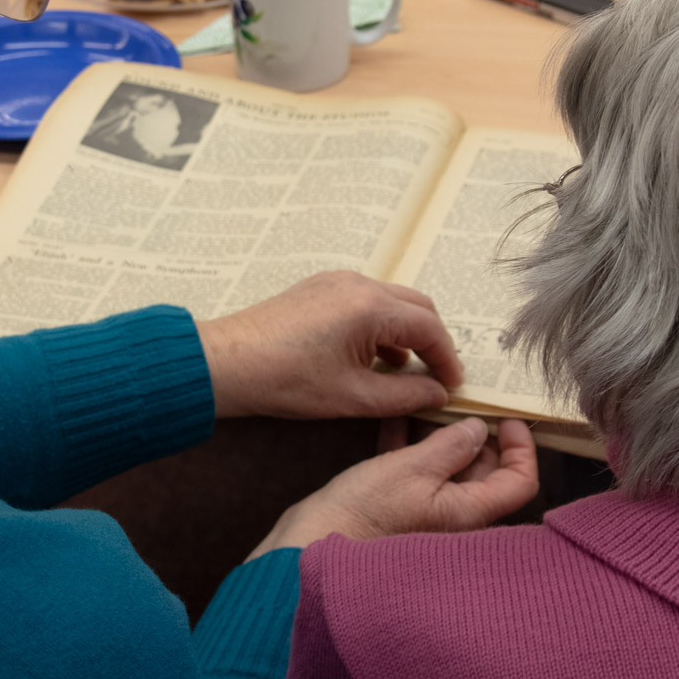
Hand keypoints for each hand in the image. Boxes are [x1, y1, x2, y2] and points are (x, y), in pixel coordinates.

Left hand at [196, 271, 462, 419]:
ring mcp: (336, 281)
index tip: (452, 386)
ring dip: (406, 334)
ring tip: (405, 373)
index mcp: (371, 307)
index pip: (430, 328)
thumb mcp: (353, 397)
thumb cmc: (285, 379)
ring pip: (392, 302)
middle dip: (432, 342)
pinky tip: (372, 359)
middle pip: (417, 307)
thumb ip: (404, 396)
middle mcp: (359, 284)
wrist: (227, 363)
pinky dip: (380, 326)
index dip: (447, 360)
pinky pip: (366, 301)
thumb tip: (436, 394)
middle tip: (436, 377)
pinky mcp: (319, 288)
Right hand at [248, 417, 539, 556]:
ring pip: (449, 466)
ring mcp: (425, 509)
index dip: (521, 448)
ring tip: (432, 401)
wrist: (314, 542)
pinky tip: (400, 416)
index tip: (507, 419)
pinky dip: (413, 444)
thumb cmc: (365, 512)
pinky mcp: (398, 503)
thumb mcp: (412, 469)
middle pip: (486, 471)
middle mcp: (454, 514)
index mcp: (469, 511)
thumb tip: (479, 429)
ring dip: (443, 434)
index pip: (519, 482)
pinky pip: (417, 470)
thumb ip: (451, 446)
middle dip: (480, 434)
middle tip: (468, 399)